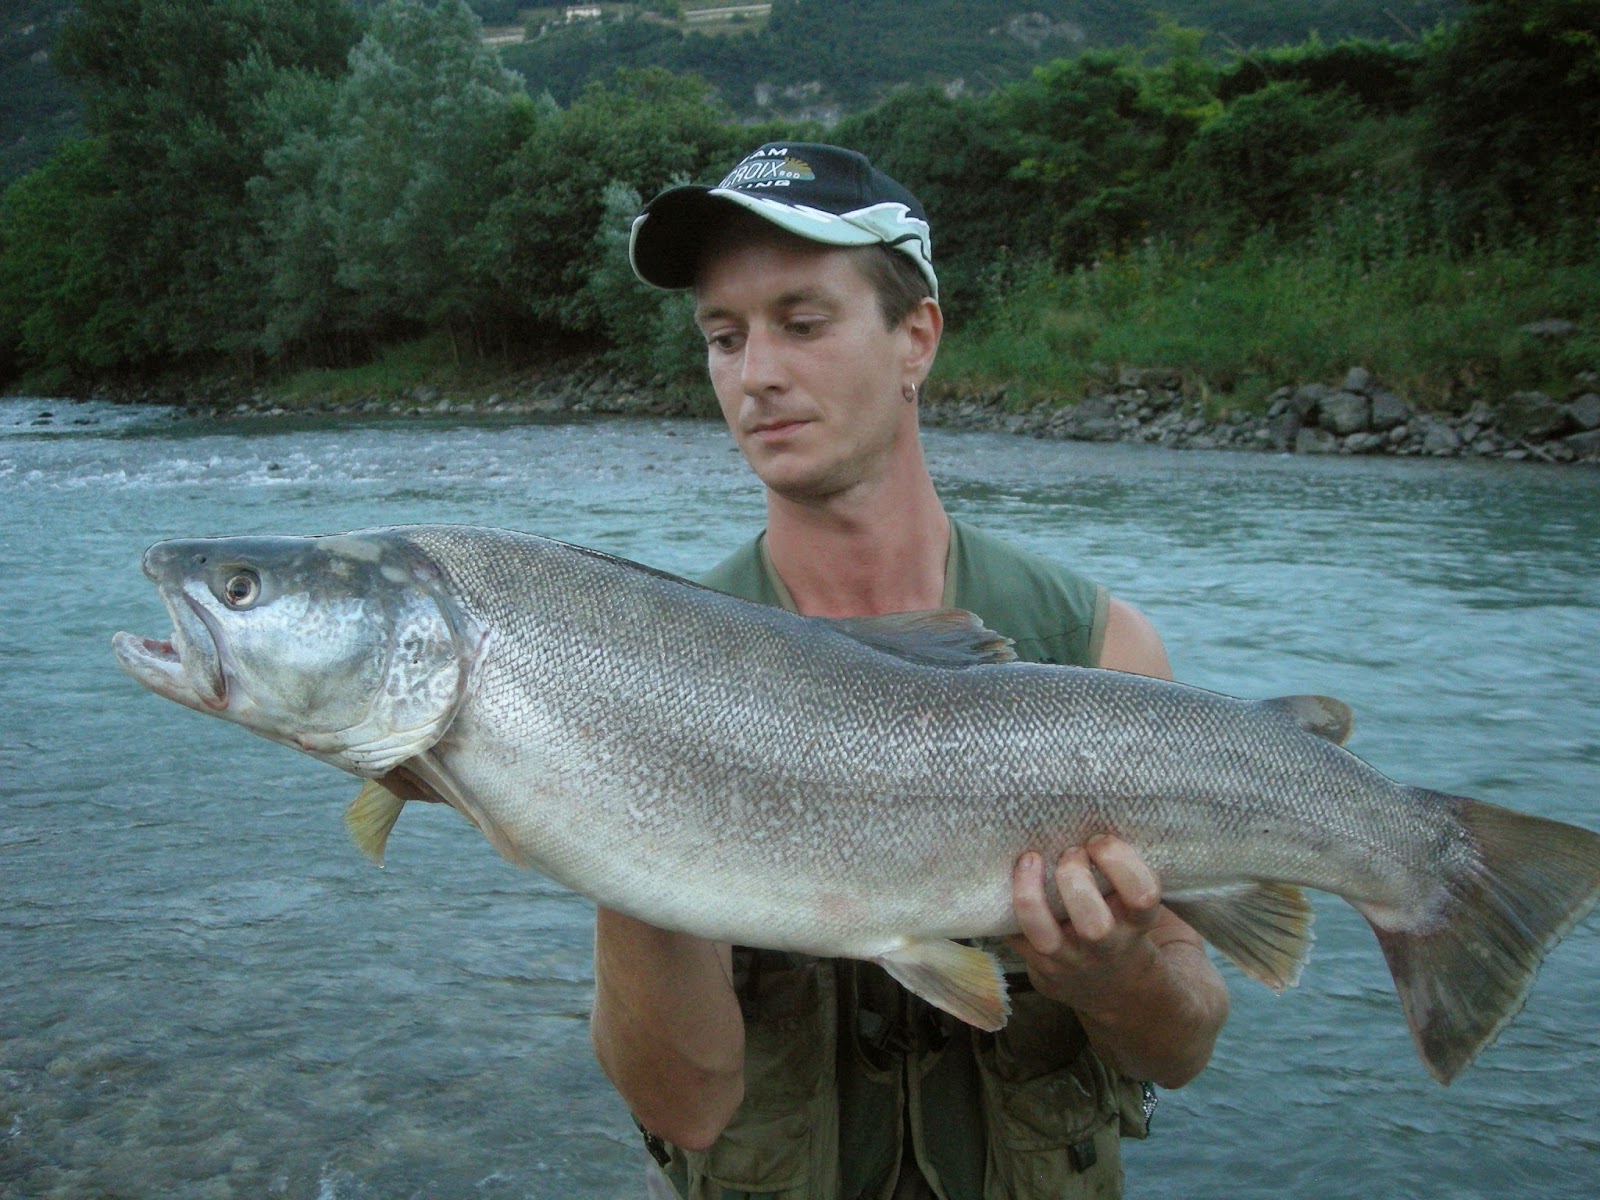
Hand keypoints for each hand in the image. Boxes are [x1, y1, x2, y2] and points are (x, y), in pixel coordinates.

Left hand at [1006, 836, 1164, 1012]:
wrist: (1114, 985)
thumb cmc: (1123, 922)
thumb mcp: (1137, 903)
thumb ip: (1124, 872)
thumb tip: (1088, 811)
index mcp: (1138, 922)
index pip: (1143, 894)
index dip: (1120, 862)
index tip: (1100, 839)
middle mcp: (1106, 945)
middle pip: (1094, 925)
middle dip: (1074, 880)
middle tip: (1070, 852)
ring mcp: (1070, 959)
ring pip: (1045, 935)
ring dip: (1032, 894)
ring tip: (1031, 860)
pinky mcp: (1040, 964)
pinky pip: (1015, 935)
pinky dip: (1008, 903)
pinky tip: (1010, 877)